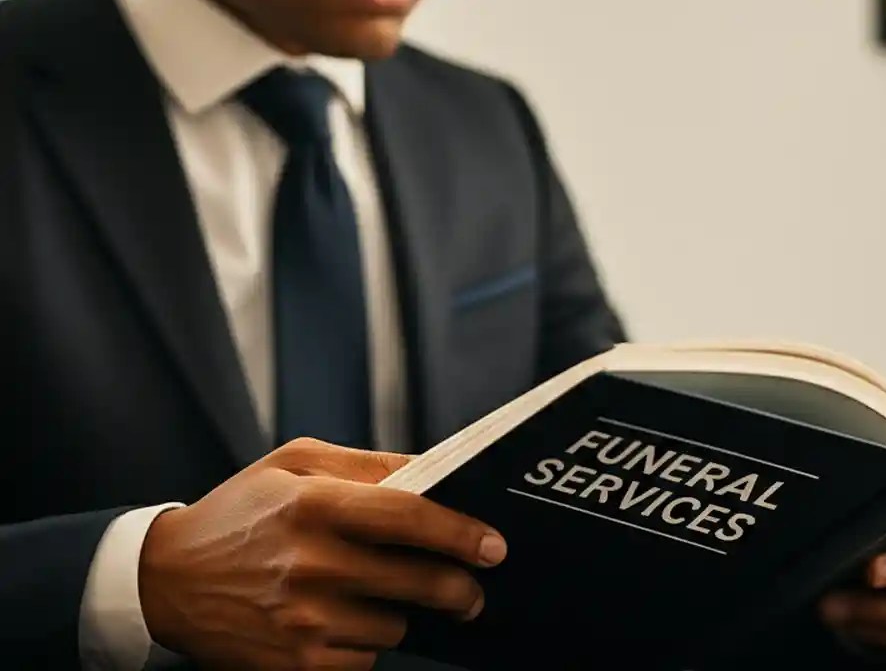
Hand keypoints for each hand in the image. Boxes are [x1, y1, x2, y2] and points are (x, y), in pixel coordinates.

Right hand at [138, 438, 507, 670]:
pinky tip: (342, 623)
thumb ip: (367, 464)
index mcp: (314, 504)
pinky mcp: (296, 665)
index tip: (494, 545)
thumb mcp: (293, 463)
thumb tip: (434, 470)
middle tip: (470, 589)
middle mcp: (310, 564)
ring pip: (397, 627)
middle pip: (419, 582)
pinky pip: (366, 661)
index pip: (410, 516)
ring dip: (400, 614)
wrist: (163, 581)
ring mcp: (303, 620)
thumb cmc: (238, 513)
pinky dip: (366, 645)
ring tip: (372, 597)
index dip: (461, 532)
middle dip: (459, 589)